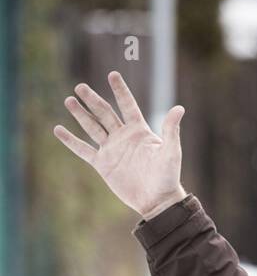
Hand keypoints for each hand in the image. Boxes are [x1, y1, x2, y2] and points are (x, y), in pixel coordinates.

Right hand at [52, 70, 185, 218]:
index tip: (112, 74)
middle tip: (80, 87)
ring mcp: (112, 149)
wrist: (157, 201)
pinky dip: (71, 141)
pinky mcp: (103, 164)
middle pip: (105, 113)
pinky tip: (58, 130)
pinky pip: (84, 150)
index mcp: (139, 130)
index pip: (127, 105)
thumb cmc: (167, 177)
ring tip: (69, 100)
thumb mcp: (171, 152)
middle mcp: (123, 136)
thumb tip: (179, 108)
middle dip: (92, 100)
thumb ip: (171, 130)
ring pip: (92, 127)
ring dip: (80, 115)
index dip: (120, 90)